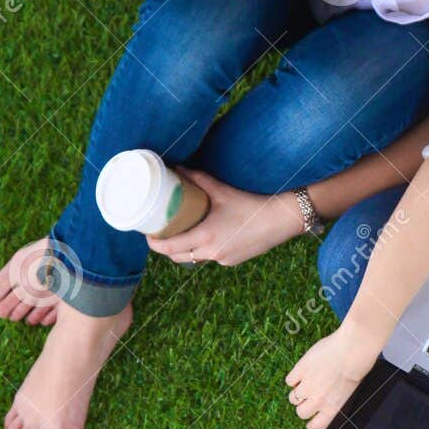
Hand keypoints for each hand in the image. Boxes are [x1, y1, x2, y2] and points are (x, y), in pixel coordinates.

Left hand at [147, 170, 304, 267]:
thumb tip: (178, 168)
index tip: (147, 235)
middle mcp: (212, 253)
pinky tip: (206, 236)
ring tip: (180, 233)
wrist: (281, 221)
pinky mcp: (232, 260)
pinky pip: (210, 257)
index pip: (170, 248)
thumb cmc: (252, 205)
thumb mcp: (222, 191)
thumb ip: (198, 179)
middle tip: (160, 233)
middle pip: (178, 257)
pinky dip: (203, 249)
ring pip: (194, 258)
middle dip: (166, 248)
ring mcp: (223, 259)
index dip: (154, 243)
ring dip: (185, 249)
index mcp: (206, 237)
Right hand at [286, 322, 380, 428]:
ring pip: (293, 397)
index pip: (314, 427)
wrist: (353, 349)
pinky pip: (290, 380)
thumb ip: (334, 401)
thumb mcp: (349, 391)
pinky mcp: (300, 370)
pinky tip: (305, 370)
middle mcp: (318, 401)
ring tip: (308, 381)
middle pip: (301, 412)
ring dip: (298, 391)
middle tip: (310, 395)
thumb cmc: (357, 367)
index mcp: (333, 409)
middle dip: (304, 405)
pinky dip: (295, 376)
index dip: (311, 422)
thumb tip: (322, 405)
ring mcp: (308, 386)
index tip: (312, 417)